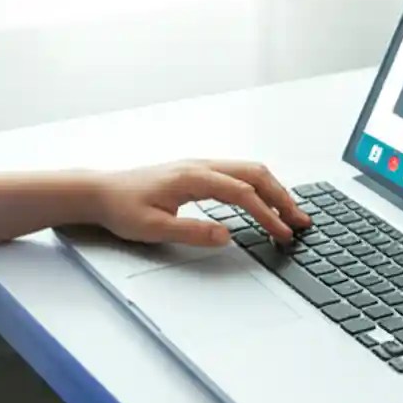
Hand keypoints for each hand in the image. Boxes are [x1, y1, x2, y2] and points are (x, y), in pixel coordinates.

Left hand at [92, 160, 310, 246]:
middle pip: (255, 175)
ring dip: (274, 189)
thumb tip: (227, 236)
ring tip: (291, 212)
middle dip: (282, 198)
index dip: (268, 215)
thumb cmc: (122, 208)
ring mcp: (200, 166)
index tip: (283, 234)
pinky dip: (260, 185)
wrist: (100, 191)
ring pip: (249, 171)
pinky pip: (238, 173)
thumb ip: (192, 231)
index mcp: (193, 177)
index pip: (243, 195)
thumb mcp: (153, 228)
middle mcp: (201, 166)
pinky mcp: (198, 171)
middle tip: (301, 221)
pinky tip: (265, 200)